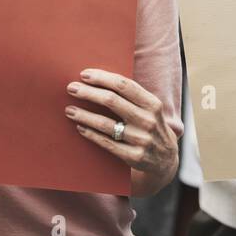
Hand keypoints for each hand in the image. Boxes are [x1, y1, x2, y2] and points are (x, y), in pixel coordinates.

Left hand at [67, 68, 177, 190]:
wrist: (166, 160)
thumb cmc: (151, 127)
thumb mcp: (151, 110)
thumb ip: (132, 97)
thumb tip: (99, 81)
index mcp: (152, 104)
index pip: (124, 85)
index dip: (102, 78)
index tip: (84, 74)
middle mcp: (148, 120)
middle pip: (112, 101)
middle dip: (88, 93)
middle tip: (71, 88)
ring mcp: (141, 139)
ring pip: (106, 123)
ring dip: (84, 115)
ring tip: (69, 110)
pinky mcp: (134, 157)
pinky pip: (107, 143)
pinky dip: (91, 134)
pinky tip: (80, 128)